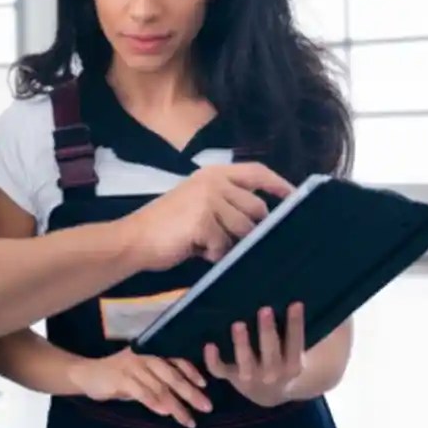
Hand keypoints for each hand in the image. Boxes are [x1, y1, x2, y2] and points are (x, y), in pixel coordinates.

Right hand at [67, 348, 211, 427]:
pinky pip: (141, 391)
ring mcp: (132, 366)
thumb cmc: (116, 376)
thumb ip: (157, 381)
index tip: (205, 385)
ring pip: (159, 386)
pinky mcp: (120, 378)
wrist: (86, 373)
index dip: (191, 371)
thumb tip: (182, 395)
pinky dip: (153, 402)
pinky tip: (163, 412)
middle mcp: (143, 357)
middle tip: (206, 406)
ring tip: (188, 420)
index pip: (176, 360)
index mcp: (150, 353)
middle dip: (190, 392)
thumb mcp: (140, 375)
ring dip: (175, 405)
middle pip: (172, 375)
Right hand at [126, 163, 292, 270]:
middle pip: (256, 208)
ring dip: (230, 243)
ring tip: (206, 245)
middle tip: (229, 240)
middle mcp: (213, 182)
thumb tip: (260, 219)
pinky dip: (214, 255)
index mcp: (213, 174)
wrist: (133, 238)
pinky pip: (225, 246)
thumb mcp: (196, 202)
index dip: (279, 184)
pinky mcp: (204, 222)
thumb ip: (225, 202)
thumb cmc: (164, 224)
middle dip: (251, 229)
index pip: (256, 172)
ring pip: (244, 229)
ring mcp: (209, 200)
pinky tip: (197, 251)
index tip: (294, 197)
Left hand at [204, 303, 305, 407]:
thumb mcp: (293, 352)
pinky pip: (219, 370)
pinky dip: (213, 360)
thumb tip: (294, 295)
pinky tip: (209, 344)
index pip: (296, 343)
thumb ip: (292, 330)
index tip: (295, 303)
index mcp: (293, 365)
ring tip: (238, 324)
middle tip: (265, 309)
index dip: (296, 324)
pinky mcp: (230, 377)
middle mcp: (273, 374)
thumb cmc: (281, 360)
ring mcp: (250, 377)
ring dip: (241, 344)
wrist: (268, 394)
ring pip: (245, 362)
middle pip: (271, 352)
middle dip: (267, 331)